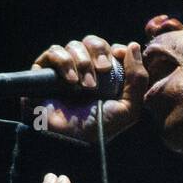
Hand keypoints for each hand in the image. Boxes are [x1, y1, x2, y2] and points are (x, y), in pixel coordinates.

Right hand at [21, 35, 148, 143]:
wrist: (70, 140)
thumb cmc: (98, 129)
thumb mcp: (128, 108)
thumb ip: (138, 79)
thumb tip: (133, 45)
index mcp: (106, 77)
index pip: (111, 49)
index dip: (116, 51)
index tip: (119, 58)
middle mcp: (85, 70)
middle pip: (93, 42)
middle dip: (100, 54)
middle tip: (103, 71)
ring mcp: (64, 70)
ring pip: (74, 45)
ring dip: (83, 62)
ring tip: (85, 86)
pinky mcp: (44, 71)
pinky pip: (54, 52)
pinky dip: (64, 62)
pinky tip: (70, 82)